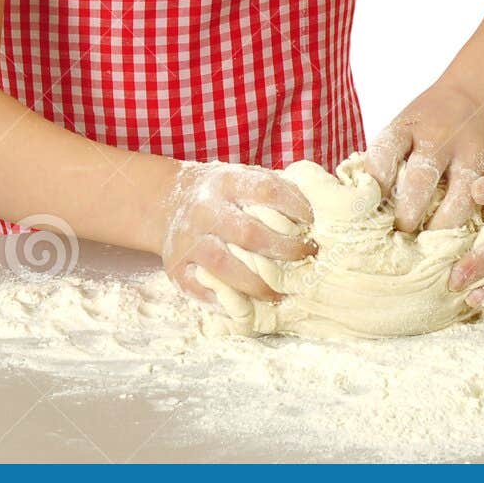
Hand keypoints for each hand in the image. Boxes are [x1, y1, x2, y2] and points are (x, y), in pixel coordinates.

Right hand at [160, 160, 314, 305]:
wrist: (167, 201)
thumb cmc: (220, 192)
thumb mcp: (242, 177)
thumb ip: (272, 188)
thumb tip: (317, 203)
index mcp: (225, 182)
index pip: (266, 190)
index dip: (294, 206)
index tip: (312, 221)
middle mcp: (205, 209)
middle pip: (248, 233)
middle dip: (283, 249)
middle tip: (306, 256)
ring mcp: (187, 239)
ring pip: (223, 266)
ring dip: (256, 284)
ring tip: (280, 294)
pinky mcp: (175, 266)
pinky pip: (199, 289)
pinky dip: (224, 300)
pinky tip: (246, 305)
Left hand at [364, 77, 483, 233]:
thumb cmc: (434, 117)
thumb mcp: (406, 123)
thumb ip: (386, 158)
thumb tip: (360, 203)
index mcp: (410, 125)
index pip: (383, 156)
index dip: (374, 188)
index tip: (371, 208)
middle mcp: (442, 137)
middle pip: (420, 183)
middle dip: (406, 217)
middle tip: (401, 233)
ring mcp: (475, 153)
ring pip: (460, 202)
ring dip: (441, 228)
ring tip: (431, 239)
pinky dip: (483, 227)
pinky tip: (469, 236)